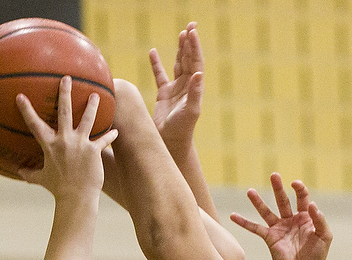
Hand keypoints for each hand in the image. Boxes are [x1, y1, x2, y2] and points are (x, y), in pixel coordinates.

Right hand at [16, 76, 118, 200]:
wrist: (76, 198)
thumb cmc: (58, 189)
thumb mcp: (41, 179)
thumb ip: (29, 173)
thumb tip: (18, 172)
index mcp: (49, 145)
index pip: (34, 124)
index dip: (26, 110)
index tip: (20, 96)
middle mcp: (64, 140)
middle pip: (64, 111)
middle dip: (65, 93)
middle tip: (67, 78)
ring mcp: (80, 144)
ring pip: (87, 119)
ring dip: (92, 106)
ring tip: (96, 95)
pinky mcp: (94, 151)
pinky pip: (103, 139)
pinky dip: (110, 135)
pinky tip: (116, 130)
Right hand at [150, 22, 203, 159]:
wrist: (171, 141)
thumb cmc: (182, 128)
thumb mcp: (190, 111)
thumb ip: (194, 92)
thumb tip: (198, 73)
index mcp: (194, 87)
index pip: (195, 62)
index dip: (194, 47)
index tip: (192, 31)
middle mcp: (186, 86)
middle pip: (188, 59)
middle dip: (190, 43)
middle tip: (190, 26)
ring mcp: (175, 89)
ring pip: (177, 64)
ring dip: (179, 49)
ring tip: (181, 34)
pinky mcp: (164, 94)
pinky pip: (160, 75)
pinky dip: (156, 64)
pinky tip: (153, 52)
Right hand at [230, 173, 331, 259]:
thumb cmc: (317, 256)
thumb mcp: (325, 237)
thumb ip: (320, 221)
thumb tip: (312, 205)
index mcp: (305, 218)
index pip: (302, 198)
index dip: (299, 189)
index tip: (295, 184)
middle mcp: (291, 220)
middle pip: (283, 200)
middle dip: (278, 188)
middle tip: (274, 175)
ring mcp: (279, 228)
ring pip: (267, 211)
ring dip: (258, 202)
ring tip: (250, 191)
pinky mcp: (270, 238)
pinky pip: (255, 228)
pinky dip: (244, 222)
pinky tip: (233, 216)